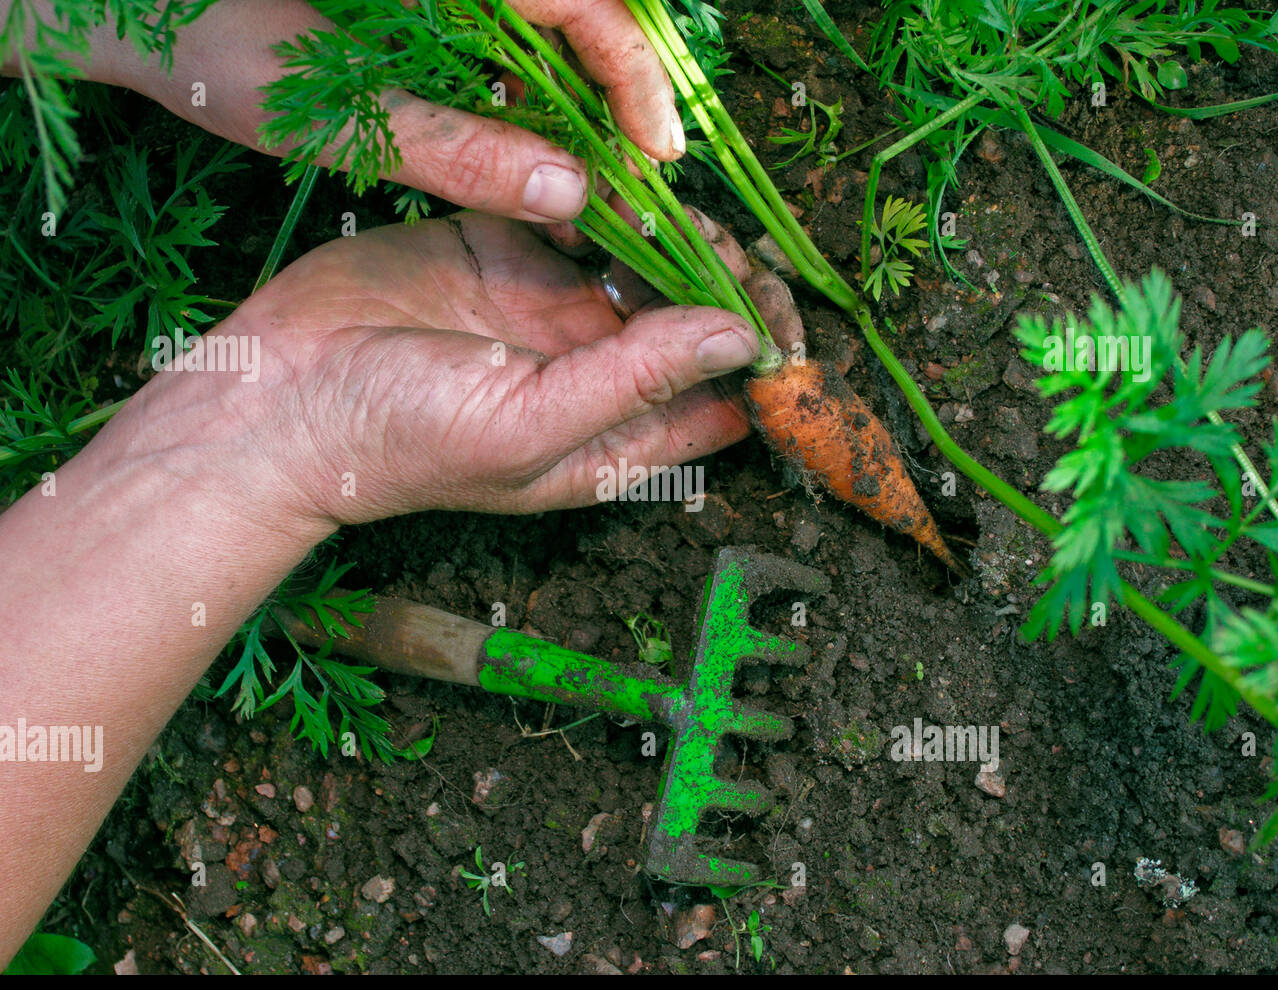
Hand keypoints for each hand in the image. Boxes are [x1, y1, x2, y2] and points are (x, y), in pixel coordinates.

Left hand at [51, 0, 683, 222]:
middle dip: (617, 91)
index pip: (588, 7)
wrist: (132, 4)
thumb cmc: (216, 43)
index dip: (634, 84)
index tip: (657, 158)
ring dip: (577, 93)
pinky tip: (524, 137)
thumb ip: (462, 152)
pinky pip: (503, 28)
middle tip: (634, 174)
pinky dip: (525, 83)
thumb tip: (571, 194)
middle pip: (582, 9)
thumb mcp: (344, 111)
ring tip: (592, 169)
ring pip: (547, 20)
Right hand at [140, 210, 799, 532]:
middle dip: (727, 281)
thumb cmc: (397, 443)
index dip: (764, 361)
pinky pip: (578, 214)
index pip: (724, 401)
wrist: (276, 401)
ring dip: (672, 230)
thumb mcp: (527, 426)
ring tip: (676, 211)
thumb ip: (636, 380)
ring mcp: (551, 307)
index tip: (782, 323)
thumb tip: (741, 337)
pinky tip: (617, 182)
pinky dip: (605, 196)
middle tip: (725, 248)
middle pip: (697, 319)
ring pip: (646, 257)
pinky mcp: (505, 249)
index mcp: (615, 438)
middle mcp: (597, 373)